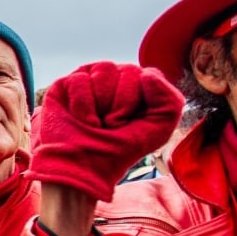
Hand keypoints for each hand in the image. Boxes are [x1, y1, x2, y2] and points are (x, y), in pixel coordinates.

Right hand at [28, 61, 183, 201]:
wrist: (84, 166)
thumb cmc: (119, 149)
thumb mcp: (158, 131)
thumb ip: (170, 101)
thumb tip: (146, 75)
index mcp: (140, 87)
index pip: (149, 75)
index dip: (141, 101)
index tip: (131, 124)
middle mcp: (116, 78)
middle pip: (129, 71)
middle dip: (121, 104)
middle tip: (111, 125)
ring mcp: (91, 79)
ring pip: (104, 69)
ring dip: (101, 103)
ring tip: (95, 122)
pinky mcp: (66, 84)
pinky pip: (80, 80)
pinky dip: (81, 105)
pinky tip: (79, 119)